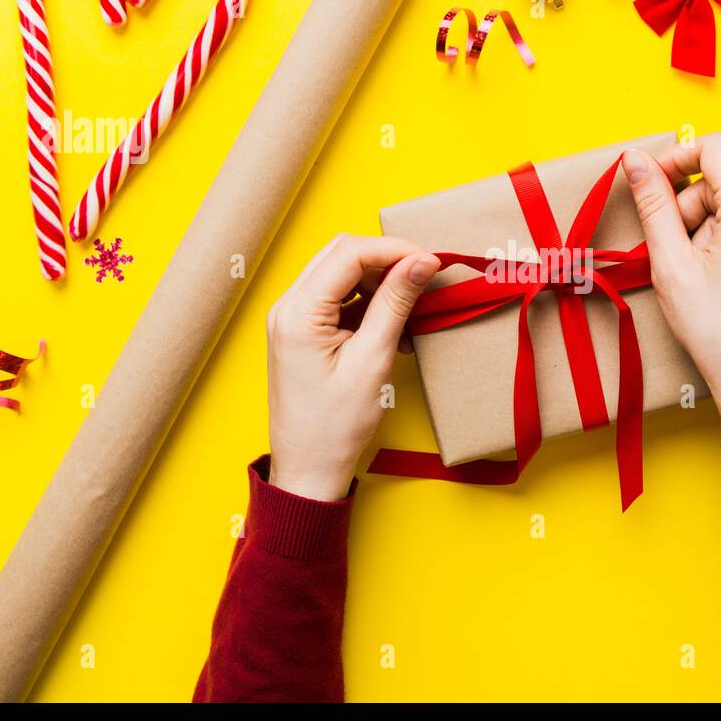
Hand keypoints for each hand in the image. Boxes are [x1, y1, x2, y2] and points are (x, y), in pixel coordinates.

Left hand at [266, 235, 439, 499]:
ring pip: (340, 273)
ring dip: (379, 281)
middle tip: (425, 277)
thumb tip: (421, 262)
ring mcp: (292, 319)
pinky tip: (395, 325)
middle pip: (342, 255)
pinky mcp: (303, 333)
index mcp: (298, 313)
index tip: (432, 262)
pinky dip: (368, 303)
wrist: (308, 470)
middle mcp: (288, 308)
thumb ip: (395, 304)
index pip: (350, 254)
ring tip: (412, 306)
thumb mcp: (372, 361)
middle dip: (387, 260)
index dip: (395, 250)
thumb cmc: (335, 427)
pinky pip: (338, 299)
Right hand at [621, 133, 720, 466]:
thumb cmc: (718, 333)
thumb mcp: (672, 265)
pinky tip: (720, 279)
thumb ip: (653, 205)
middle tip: (677, 256)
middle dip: (689, 209)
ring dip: (707, 227)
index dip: (677, 159)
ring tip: (700, 275)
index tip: (653, 185)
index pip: (715, 148)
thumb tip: (634, 160)